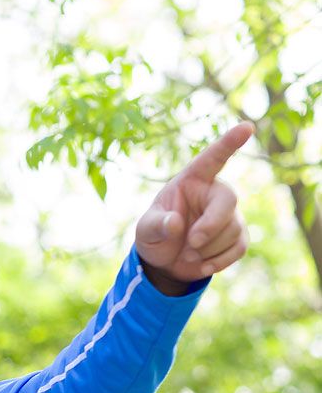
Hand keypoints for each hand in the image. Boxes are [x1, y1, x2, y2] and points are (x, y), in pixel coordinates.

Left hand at [134, 122, 253, 292]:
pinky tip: (200, 265)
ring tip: (186, 254)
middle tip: (190, 244)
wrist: (165, 261)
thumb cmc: (155, 234)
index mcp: (192, 181)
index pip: (212, 158)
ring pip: (230, 230)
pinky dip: (217, 261)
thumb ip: (156, 225)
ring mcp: (230, 214)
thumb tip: (175, 224)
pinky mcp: (238, 236)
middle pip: (227, 202)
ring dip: (205, 249)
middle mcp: (214, 193)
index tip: (247, 127)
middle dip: (210, 227)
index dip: (229, 143)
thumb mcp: (146, 230)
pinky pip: (238, 248)